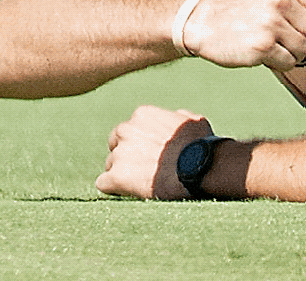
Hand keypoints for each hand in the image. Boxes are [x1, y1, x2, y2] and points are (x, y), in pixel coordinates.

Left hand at [95, 106, 214, 199]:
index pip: (129, 128)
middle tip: (145, 168)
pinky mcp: (115, 176)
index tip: (152, 152)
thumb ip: (176, 118)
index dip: (140, 142)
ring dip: (124, 173)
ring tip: (145, 182)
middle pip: (116, 145)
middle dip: (127, 155)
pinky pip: (104, 183)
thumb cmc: (201, 145)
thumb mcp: (192, 121)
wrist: (199, 167)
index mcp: (142, 115)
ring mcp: (119, 154)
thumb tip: (174, 116)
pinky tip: (133, 191)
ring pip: (111, 165)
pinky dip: (115, 188)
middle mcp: (125, 130)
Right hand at [178, 0, 305, 71]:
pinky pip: (288, 62)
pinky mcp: (261, 45)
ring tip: (277, 48)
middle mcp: (281, 2)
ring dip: (296, 55)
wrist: (204, 21)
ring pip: (304, 50)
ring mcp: (271, 23)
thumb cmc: (244, 8)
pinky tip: (267, 55)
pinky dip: (282, 63)